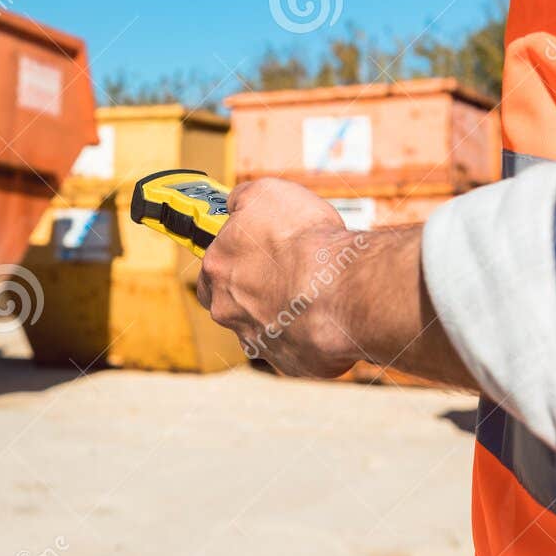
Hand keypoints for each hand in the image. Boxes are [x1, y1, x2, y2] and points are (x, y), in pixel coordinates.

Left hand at [195, 178, 363, 377]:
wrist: (342, 288)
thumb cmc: (304, 239)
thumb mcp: (267, 193)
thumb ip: (242, 200)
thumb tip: (236, 203)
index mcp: (218, 268)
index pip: (213, 265)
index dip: (236, 255)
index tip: (255, 248)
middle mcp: (230, 310)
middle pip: (233, 302)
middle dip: (255, 289)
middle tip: (287, 271)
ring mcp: (260, 340)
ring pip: (266, 326)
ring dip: (285, 312)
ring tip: (317, 292)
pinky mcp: (291, 362)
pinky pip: (298, 347)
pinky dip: (311, 333)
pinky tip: (329, 315)